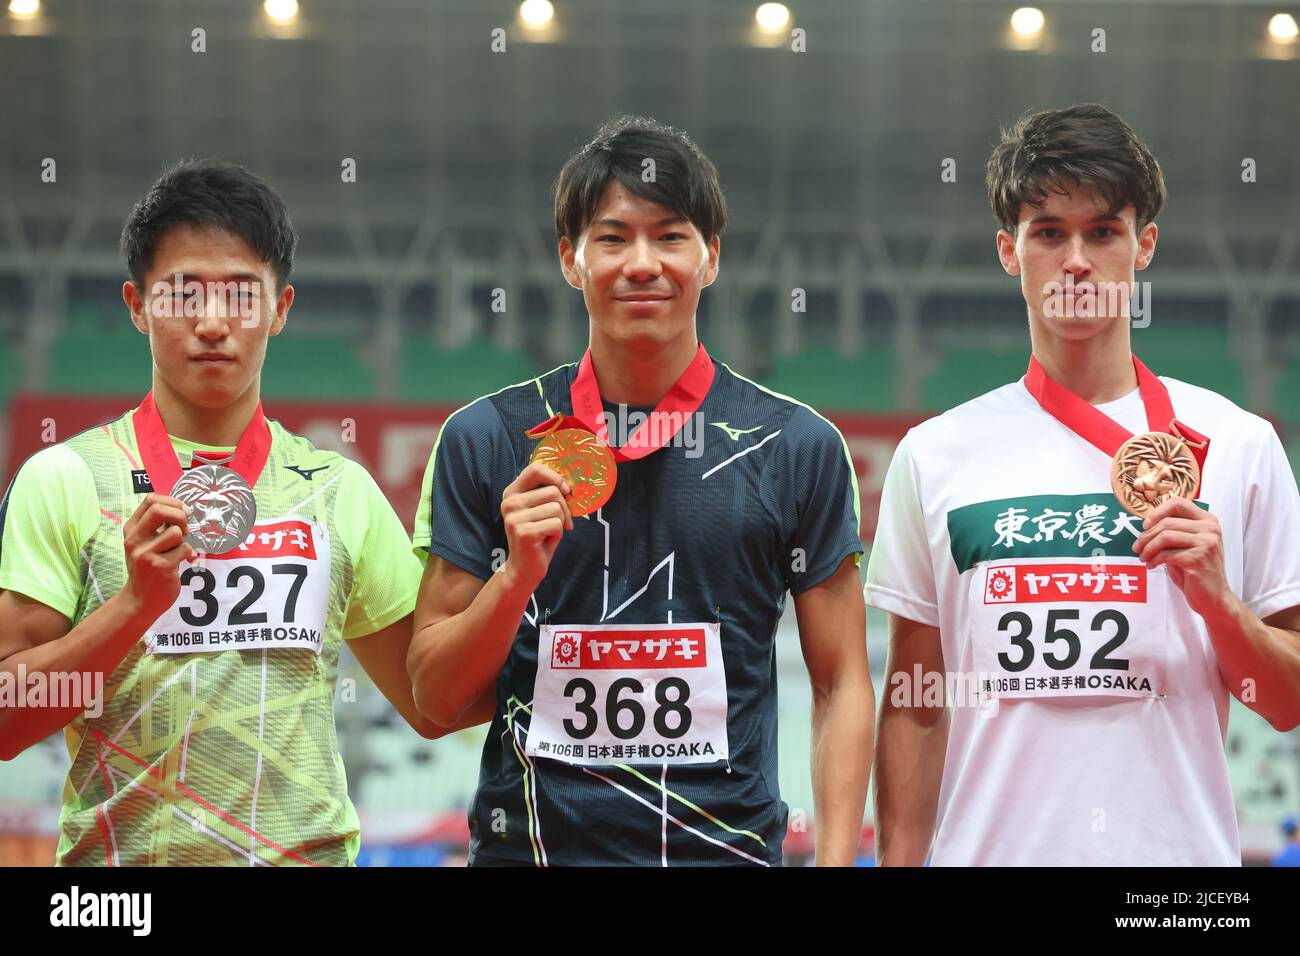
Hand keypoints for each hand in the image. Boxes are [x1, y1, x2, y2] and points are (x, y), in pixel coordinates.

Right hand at [121, 493, 196, 619]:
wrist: (140, 600)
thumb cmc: (147, 568)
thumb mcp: (144, 543)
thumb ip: (157, 526)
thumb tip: (182, 509)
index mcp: (131, 529)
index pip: (150, 500)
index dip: (172, 502)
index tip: (183, 512)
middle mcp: (135, 539)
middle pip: (159, 510)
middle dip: (180, 515)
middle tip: (185, 529)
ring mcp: (146, 553)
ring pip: (176, 532)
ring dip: (184, 541)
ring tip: (179, 551)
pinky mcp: (160, 566)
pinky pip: (185, 549)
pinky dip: (189, 554)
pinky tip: (185, 561)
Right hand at [499, 462, 573, 592]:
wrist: (525, 569)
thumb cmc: (538, 537)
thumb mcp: (541, 510)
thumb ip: (549, 493)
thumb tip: (569, 484)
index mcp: (512, 493)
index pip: (535, 469)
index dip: (555, 477)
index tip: (565, 490)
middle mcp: (510, 502)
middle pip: (553, 491)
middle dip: (564, 508)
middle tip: (558, 523)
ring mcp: (515, 517)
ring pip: (557, 508)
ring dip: (560, 523)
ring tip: (548, 533)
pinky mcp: (524, 531)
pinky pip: (556, 524)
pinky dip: (558, 534)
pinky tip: (545, 541)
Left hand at [1132, 496, 1230, 617]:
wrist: (1214, 597)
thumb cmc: (1196, 571)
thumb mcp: (1186, 545)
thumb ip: (1173, 531)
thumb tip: (1145, 523)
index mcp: (1207, 520)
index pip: (1178, 503)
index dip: (1157, 512)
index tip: (1145, 526)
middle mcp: (1210, 528)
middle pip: (1167, 522)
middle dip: (1146, 536)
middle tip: (1137, 548)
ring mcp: (1206, 542)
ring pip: (1165, 536)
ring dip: (1148, 548)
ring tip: (1143, 557)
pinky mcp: (1198, 558)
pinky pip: (1166, 554)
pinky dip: (1153, 559)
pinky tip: (1151, 566)